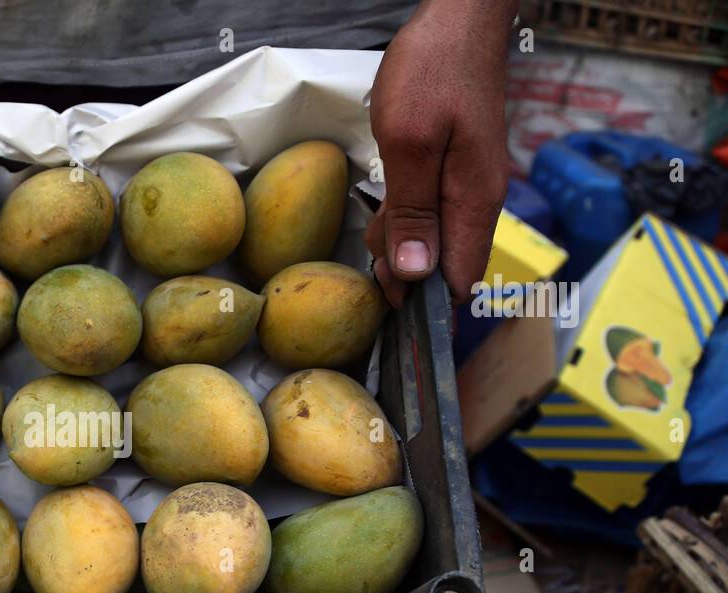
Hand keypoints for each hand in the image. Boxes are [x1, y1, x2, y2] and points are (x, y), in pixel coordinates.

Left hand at [366, 0, 514, 308]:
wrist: (458, 17)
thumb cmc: (433, 70)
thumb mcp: (408, 142)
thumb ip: (413, 212)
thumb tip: (416, 275)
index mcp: (474, 202)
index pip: (459, 283)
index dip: (423, 304)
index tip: (387, 301)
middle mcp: (479, 202)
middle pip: (444, 269)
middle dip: (404, 273)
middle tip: (373, 248)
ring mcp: (468, 187)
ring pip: (433, 243)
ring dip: (400, 244)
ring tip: (377, 220)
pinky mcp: (455, 173)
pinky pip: (430, 215)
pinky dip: (404, 219)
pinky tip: (386, 204)